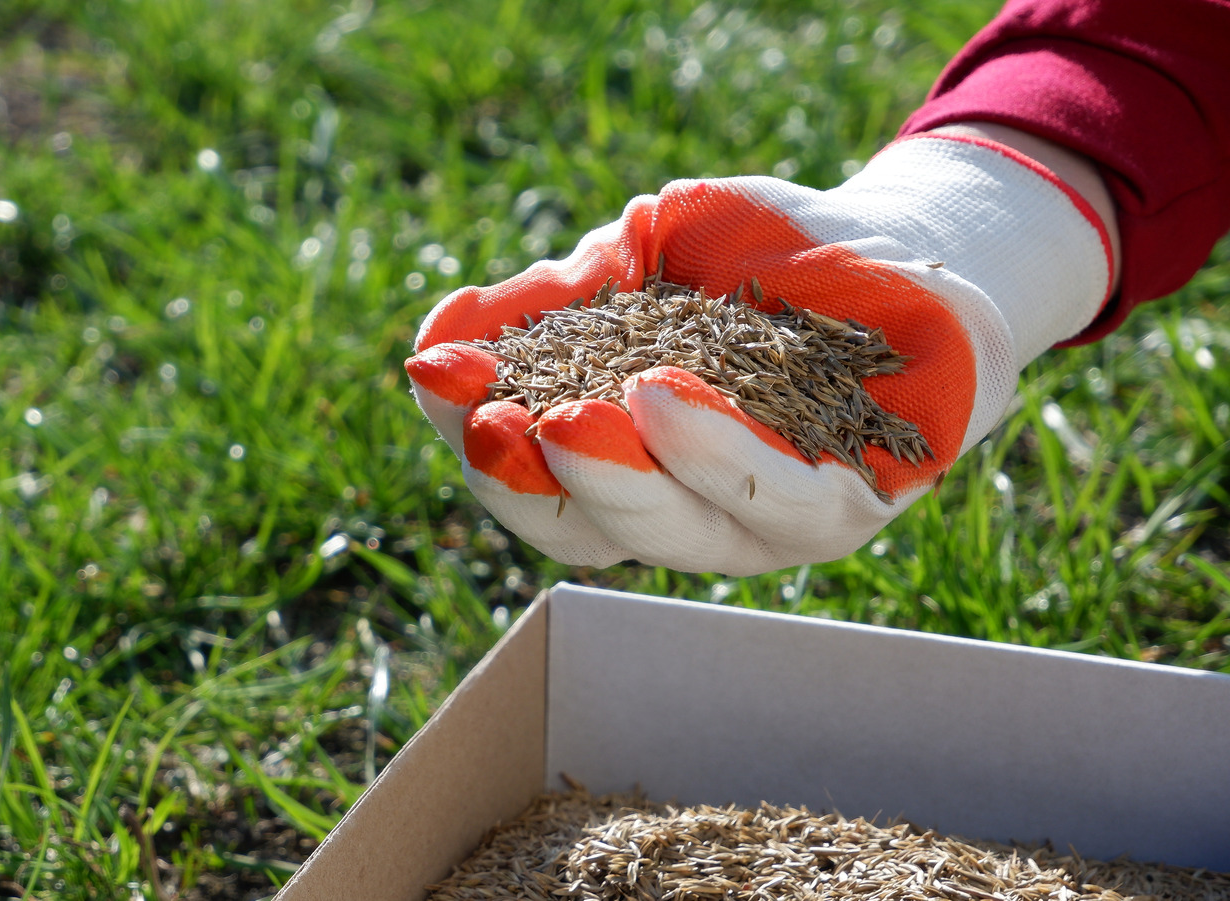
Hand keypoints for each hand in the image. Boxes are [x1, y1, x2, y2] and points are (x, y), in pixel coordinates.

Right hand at [406, 135, 1113, 575]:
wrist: (895, 244)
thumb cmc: (755, 259)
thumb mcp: (634, 262)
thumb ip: (549, 306)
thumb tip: (436, 341)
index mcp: (621, 469)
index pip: (530, 484)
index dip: (476, 440)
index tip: (437, 379)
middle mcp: (683, 513)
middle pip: (589, 529)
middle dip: (535, 478)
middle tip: (496, 422)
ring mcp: (765, 523)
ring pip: (678, 529)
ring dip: (619, 478)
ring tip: (575, 417)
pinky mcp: (853, 503)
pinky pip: (779, 498)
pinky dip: (716, 456)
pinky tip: (662, 398)